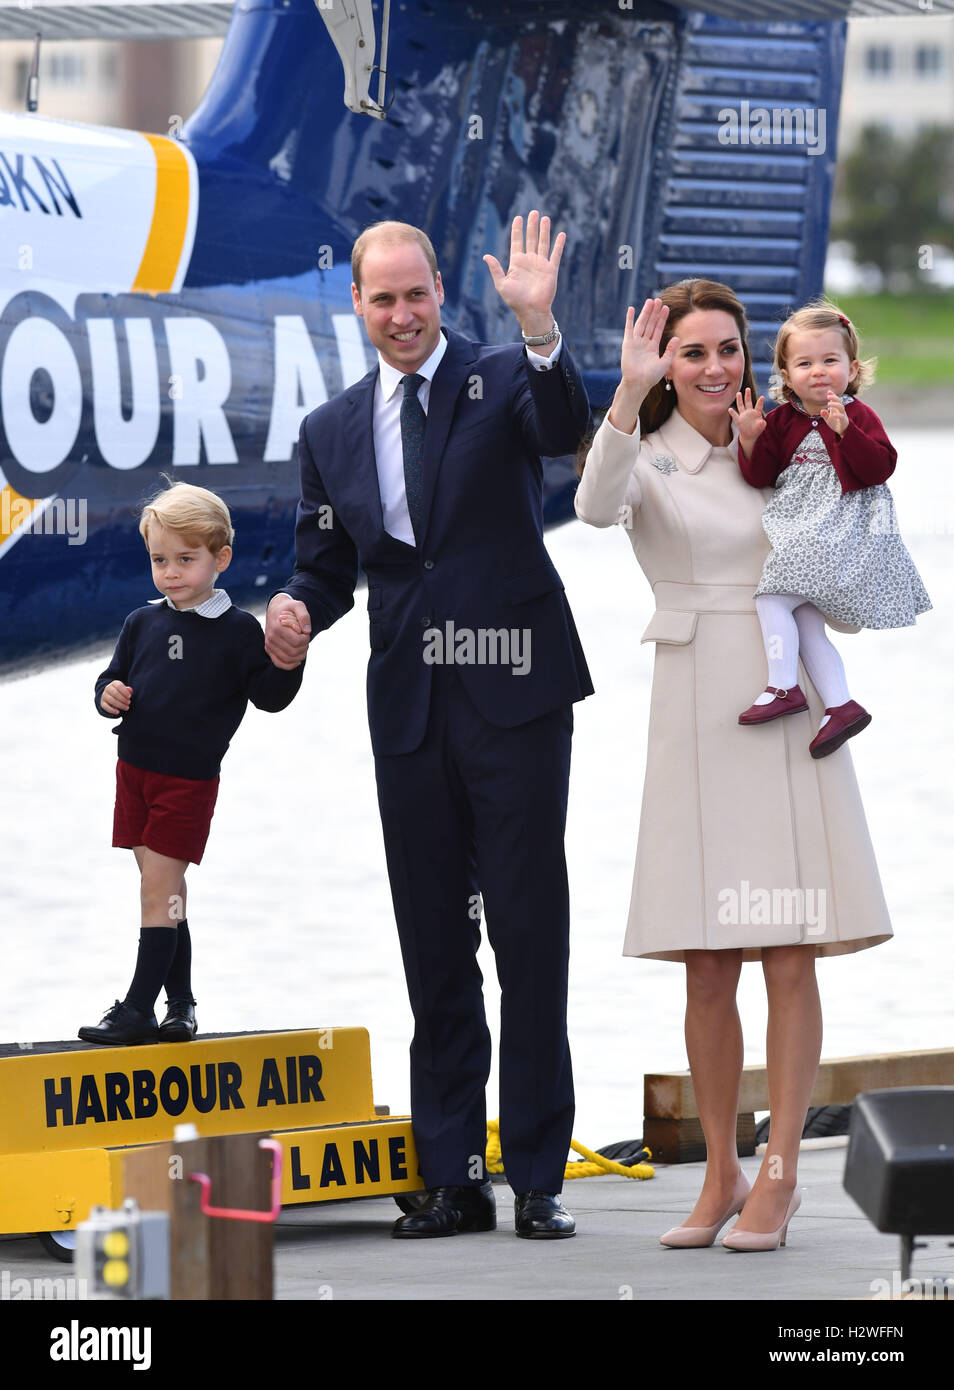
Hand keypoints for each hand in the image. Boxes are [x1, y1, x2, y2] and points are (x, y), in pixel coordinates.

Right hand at [101, 680, 131, 715]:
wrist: (112, 697)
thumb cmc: (121, 693)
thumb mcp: (125, 690)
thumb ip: (128, 690)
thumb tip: (130, 689)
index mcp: (114, 684)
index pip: (118, 686)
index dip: (124, 691)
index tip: (129, 696)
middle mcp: (108, 688)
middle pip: (115, 693)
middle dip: (123, 699)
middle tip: (129, 703)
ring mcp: (104, 696)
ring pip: (111, 700)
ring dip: (120, 705)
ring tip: (127, 708)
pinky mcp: (103, 703)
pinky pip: (106, 707)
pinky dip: (112, 710)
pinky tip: (118, 712)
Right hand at [265, 595, 309, 669]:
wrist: (275, 610)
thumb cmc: (289, 608)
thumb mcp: (298, 605)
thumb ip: (304, 616)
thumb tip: (307, 631)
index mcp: (278, 627)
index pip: (296, 642)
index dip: (306, 639)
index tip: (306, 633)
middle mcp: (271, 638)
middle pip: (293, 652)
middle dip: (304, 647)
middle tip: (305, 640)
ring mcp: (269, 645)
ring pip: (287, 660)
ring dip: (299, 656)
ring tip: (302, 647)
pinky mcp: (269, 650)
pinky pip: (279, 664)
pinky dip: (290, 665)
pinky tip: (298, 660)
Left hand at [482, 211, 563, 334]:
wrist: (531, 311)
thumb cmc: (514, 300)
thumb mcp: (501, 284)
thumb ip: (495, 269)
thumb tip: (486, 256)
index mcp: (517, 262)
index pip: (517, 241)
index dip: (518, 229)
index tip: (518, 218)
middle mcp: (529, 261)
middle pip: (531, 238)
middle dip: (532, 225)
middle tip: (534, 212)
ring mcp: (541, 264)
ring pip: (543, 243)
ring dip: (544, 231)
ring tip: (545, 218)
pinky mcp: (551, 270)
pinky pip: (555, 254)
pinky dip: (559, 245)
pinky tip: (561, 234)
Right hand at [620, 299, 679, 394]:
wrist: (638, 383)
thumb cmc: (651, 377)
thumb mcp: (665, 363)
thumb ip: (670, 350)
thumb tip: (677, 337)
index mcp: (652, 347)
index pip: (658, 329)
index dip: (662, 318)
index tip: (666, 308)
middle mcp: (644, 343)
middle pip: (650, 324)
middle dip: (654, 312)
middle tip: (659, 300)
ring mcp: (635, 343)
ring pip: (642, 324)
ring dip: (645, 312)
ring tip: (650, 301)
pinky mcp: (628, 344)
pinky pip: (629, 329)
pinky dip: (630, 319)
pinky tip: (631, 309)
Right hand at [728, 389, 766, 453]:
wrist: (750, 436)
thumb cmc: (757, 430)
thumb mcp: (761, 427)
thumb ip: (762, 424)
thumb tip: (762, 421)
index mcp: (756, 413)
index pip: (758, 406)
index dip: (760, 402)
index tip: (762, 397)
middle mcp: (749, 412)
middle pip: (748, 402)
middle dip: (748, 396)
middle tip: (748, 389)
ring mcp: (743, 415)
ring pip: (741, 406)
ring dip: (739, 400)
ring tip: (738, 393)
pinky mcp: (738, 420)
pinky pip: (735, 416)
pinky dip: (732, 413)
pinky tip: (730, 409)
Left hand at [821, 391, 847, 436]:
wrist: (842, 430)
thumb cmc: (835, 422)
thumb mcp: (828, 419)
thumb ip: (825, 415)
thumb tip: (822, 410)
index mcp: (835, 408)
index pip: (835, 400)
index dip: (833, 395)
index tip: (829, 391)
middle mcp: (840, 410)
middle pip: (839, 401)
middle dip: (834, 398)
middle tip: (828, 396)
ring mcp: (842, 414)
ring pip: (841, 407)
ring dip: (835, 404)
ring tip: (828, 404)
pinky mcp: (843, 420)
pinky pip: (841, 416)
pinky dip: (837, 415)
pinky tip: (833, 415)